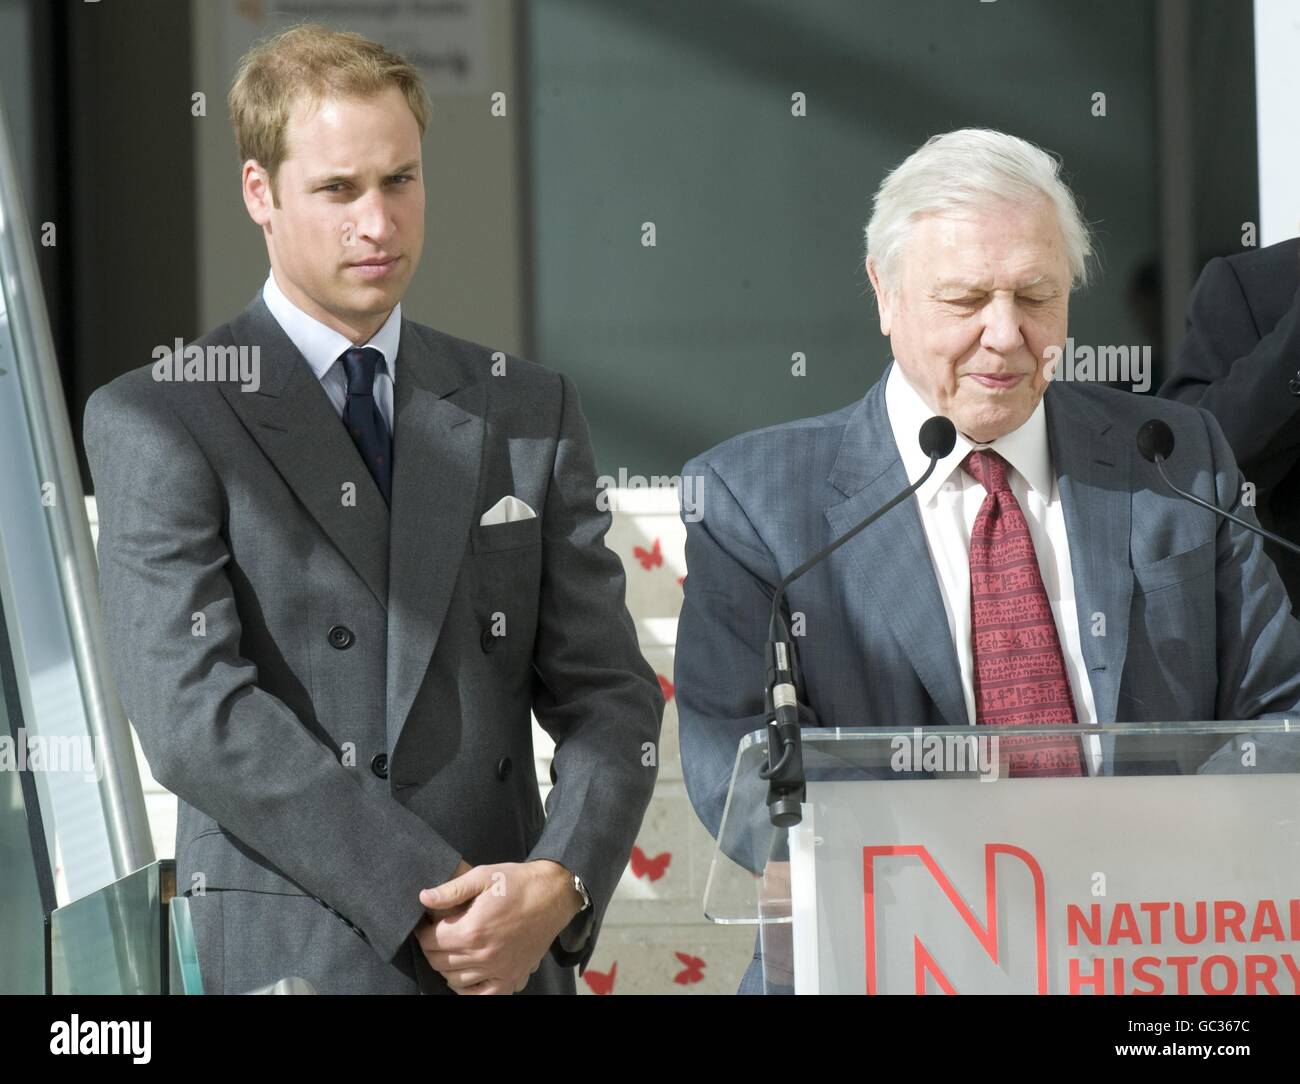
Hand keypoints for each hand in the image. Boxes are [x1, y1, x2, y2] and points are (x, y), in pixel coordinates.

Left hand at [416, 859, 583, 994]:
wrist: (554, 895)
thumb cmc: (518, 883)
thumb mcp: (483, 876)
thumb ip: (452, 889)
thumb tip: (424, 898)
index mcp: (473, 930)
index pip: (430, 941)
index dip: (423, 932)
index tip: (426, 924)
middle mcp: (484, 956)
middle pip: (439, 962)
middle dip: (432, 949)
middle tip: (437, 935)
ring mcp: (499, 971)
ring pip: (455, 981)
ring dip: (447, 967)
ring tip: (452, 950)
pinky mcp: (512, 978)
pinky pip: (482, 996)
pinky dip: (468, 991)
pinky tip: (467, 975)